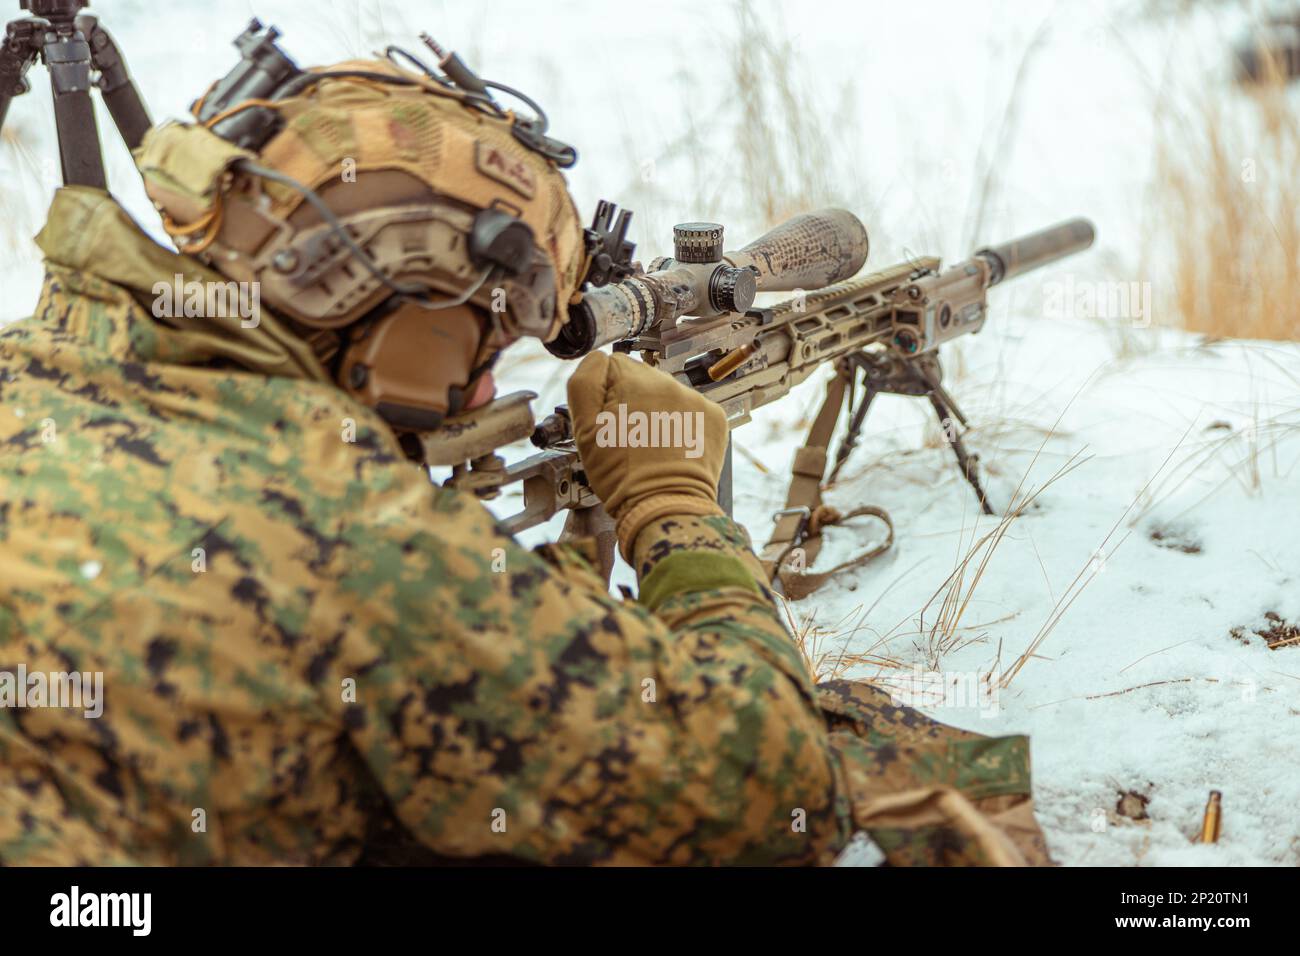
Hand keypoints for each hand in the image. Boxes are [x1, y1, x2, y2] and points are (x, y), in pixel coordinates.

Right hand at [566, 352, 728, 555]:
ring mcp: (695, 399)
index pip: (611, 364)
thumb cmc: (621, 476)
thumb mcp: (584, 430)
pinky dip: (680, 423)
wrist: (665, 507)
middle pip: (640, 377)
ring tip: (649, 444)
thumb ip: (584, 383)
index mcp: (634, 381)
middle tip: (627, 436)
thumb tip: (597, 359)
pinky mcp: (713, 417)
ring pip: (665, 393)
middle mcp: (669, 383)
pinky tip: (671, 446)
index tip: (607, 420)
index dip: (603, 393)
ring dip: (655, 410)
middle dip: (630, 399)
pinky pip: (690, 409)